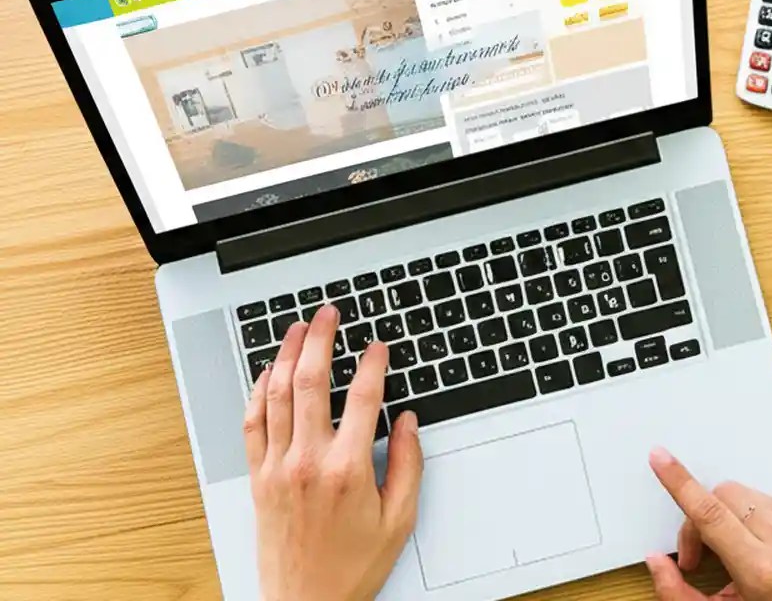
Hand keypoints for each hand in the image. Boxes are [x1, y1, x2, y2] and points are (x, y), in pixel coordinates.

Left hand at [242, 305, 423, 600]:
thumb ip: (406, 465)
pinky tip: (268, 372)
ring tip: (299, 328)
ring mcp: (277, 467)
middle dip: (321, 339)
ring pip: (278, 394)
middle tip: (329, 314)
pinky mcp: (258, 478)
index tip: (379, 347)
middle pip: (312, 382)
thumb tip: (406, 422)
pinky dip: (259, 391)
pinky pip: (253, 422)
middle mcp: (308, 462)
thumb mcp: (399, 520)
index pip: (363, 398)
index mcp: (348, 470)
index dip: (373, 364)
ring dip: (288, 354)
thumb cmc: (351, 567)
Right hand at [645, 448, 771, 600]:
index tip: (661, 458)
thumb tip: (657, 560)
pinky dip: (760, 520)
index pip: (710, 513)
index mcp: (763, 572)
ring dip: (732, 518)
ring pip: (751, 496)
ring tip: (736, 557)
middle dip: (702, 519)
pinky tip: (763, 550)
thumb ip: (680, 595)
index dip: (680, 482)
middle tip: (698, 557)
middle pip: (727, 497)